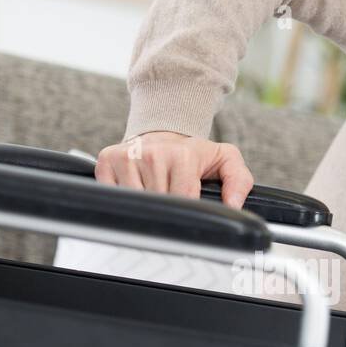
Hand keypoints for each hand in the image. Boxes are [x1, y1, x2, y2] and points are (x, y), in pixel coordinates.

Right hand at [95, 130, 254, 208]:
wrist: (163, 135)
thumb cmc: (193, 154)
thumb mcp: (224, 160)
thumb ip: (239, 181)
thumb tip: (233, 205)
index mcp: (182, 156)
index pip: (183, 202)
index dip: (187, 211)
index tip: (188, 207)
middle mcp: (152, 154)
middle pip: (159, 205)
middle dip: (168, 208)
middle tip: (172, 196)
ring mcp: (127, 157)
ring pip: (136, 204)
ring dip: (146, 205)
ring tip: (155, 191)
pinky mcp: (107, 161)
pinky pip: (112, 196)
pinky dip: (123, 199)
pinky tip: (136, 188)